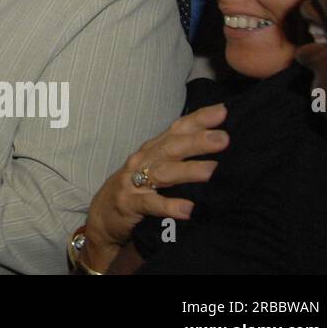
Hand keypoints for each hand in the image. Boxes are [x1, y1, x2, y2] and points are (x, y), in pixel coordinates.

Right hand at [79, 104, 227, 271]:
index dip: (198, 120)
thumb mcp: (156, 168)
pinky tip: (187, 209)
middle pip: (171, 147)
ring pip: (162, 173)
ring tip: (211, 170)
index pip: (177, 130)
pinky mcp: (128, 204)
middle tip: (222, 138)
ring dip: (187, 170)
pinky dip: (168, 206)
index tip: (222, 112)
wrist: (103, 215)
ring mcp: (133, 181)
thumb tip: (217, 146)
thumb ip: (180, 157)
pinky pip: (150, 204)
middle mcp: (143, 160)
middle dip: (197, 141)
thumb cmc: (136, 188)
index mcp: (153, 150)